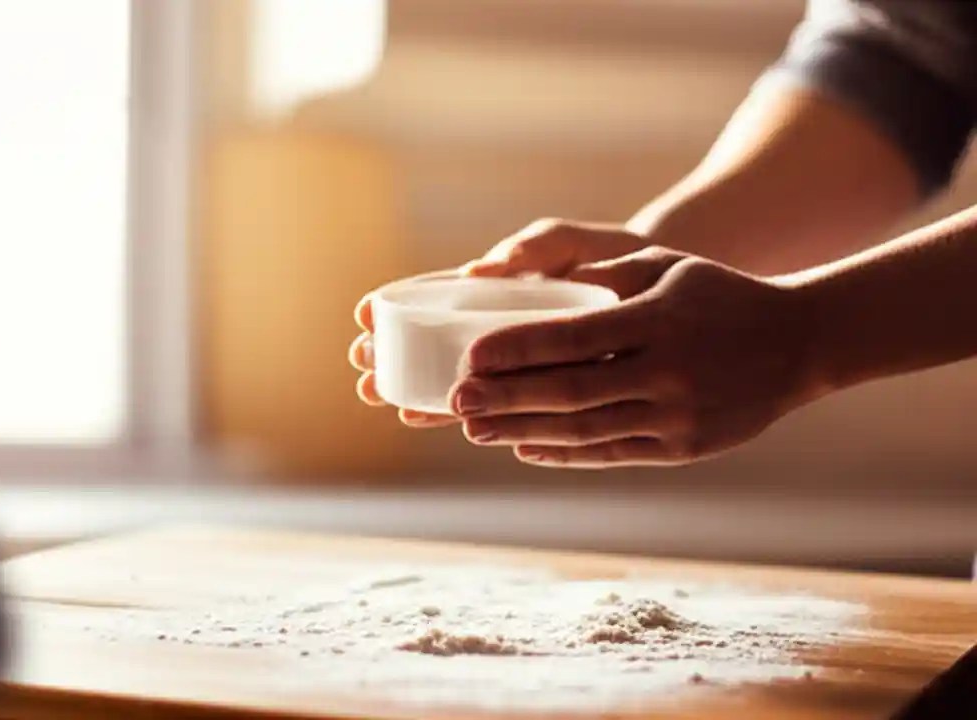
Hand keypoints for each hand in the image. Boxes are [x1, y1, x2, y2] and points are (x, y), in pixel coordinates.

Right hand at [349, 219, 648, 427]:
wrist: (669, 289)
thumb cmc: (613, 253)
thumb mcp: (570, 241)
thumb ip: (532, 247)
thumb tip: (479, 268)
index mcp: (496, 290)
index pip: (431, 299)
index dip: (394, 308)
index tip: (362, 316)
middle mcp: (500, 329)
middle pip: (432, 346)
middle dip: (394, 360)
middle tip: (363, 374)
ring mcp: (520, 362)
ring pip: (459, 380)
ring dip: (421, 393)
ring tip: (391, 406)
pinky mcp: (545, 390)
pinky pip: (502, 404)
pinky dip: (474, 412)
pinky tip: (446, 422)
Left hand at [450, 247, 820, 467]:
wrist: (800, 343)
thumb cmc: (720, 294)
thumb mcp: (666, 266)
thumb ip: (603, 274)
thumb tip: (528, 286)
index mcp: (657, 321)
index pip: (572, 338)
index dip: (516, 351)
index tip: (469, 357)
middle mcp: (666, 373)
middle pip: (568, 392)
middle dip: (505, 398)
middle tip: (456, 401)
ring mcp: (675, 416)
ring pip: (583, 431)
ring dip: (522, 431)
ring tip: (476, 429)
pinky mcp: (682, 448)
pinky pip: (610, 455)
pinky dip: (563, 454)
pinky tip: (525, 446)